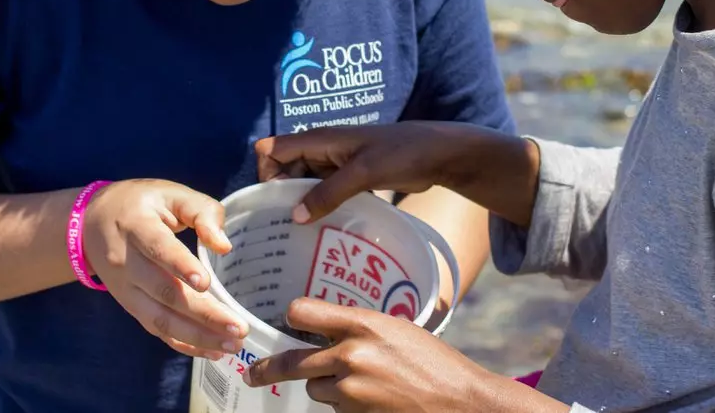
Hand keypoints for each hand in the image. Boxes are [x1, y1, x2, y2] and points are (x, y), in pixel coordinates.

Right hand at [82, 179, 246, 358]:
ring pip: (159, 319)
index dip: (180, 266)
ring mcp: (125, 289)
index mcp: (136, 226)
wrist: (92, 221)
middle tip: (237, 326)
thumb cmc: (142, 204)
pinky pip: (155, 329)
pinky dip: (183, 344)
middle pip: (163, 291)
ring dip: (197, 336)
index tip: (205, 282)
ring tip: (231, 343)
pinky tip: (212, 350)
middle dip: (202, 313)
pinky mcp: (130, 305)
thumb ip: (202, 212)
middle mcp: (126, 262)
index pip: (158, 248)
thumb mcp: (171, 193)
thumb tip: (223, 246)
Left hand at [244, 298, 497, 412]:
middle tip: (253, 374)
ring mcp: (352, 392)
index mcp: (364, 324)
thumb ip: (361, 329)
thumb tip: (328, 332)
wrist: (461, 402)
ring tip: (358, 385)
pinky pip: (335, 410)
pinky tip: (369, 401)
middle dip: (271, 369)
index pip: (302, 312)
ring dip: (324, 388)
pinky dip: (344, 407)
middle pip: (293, 361)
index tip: (288, 320)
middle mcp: (352, 355)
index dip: (293, 316)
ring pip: (315, 389)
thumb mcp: (397, 330)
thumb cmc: (435, 363)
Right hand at [254, 122, 539, 226]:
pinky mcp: (351, 176)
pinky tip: (320, 226)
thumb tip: (294, 216)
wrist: (439, 154)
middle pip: (285, 167)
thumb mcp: (363, 173)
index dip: (265, 172)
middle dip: (278, 191)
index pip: (273, 149)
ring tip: (295, 232)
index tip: (271, 202)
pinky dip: (318, 204)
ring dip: (299, 200)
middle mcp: (323, 148)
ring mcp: (337, 163)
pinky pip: (324, 190)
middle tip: (279, 225)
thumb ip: (328, 193)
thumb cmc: (402, 153)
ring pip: (304, 181)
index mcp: (320, 139)